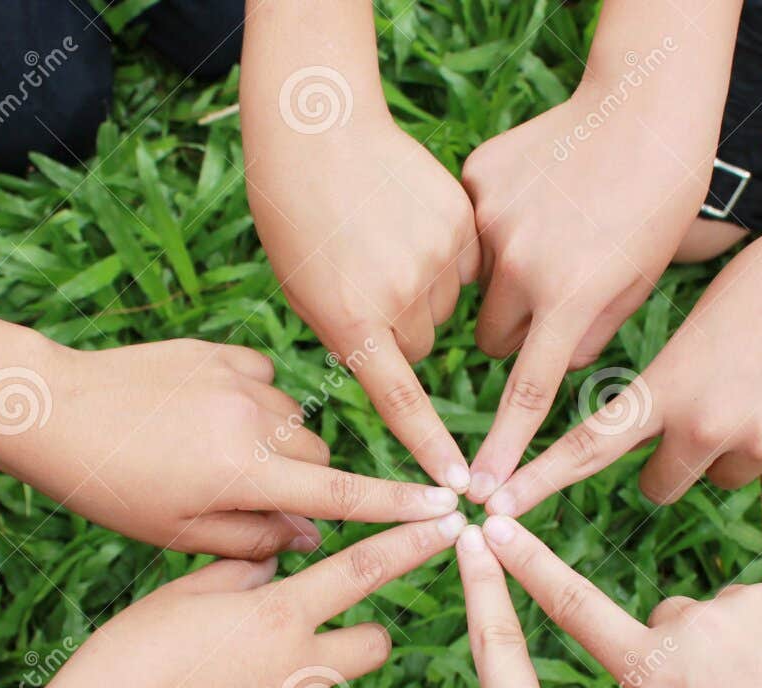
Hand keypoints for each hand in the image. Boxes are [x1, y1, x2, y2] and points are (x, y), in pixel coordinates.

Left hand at [0, 337, 458, 556]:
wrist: (51, 407)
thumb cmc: (109, 485)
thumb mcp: (176, 535)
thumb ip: (254, 540)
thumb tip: (309, 538)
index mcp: (243, 472)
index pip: (340, 495)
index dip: (396, 507)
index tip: (445, 510)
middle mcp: (253, 420)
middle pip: (317, 457)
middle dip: (301, 482)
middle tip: (246, 501)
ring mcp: (238, 379)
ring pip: (292, 421)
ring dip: (275, 445)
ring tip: (210, 456)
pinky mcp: (221, 351)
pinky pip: (265, 381)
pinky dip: (253, 403)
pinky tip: (206, 414)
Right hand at [25, 515, 464, 687]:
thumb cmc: (129, 656)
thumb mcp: (184, 594)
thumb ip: (244, 573)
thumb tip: (276, 561)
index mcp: (278, 615)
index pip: (363, 569)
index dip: (410, 544)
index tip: (449, 524)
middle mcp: (301, 669)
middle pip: (374, 646)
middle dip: (357, 638)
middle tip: (308, 639)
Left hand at [246, 104, 478, 490]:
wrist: (318, 129)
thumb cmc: (295, 218)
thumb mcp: (303, 291)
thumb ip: (349, 338)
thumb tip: (395, 369)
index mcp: (349, 317)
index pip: (399, 400)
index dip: (430, 446)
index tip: (459, 485)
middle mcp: (398, 293)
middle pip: (420, 348)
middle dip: (401, 332)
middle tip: (367, 286)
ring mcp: (434, 256)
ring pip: (443, 310)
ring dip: (422, 294)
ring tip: (384, 248)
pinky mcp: (460, 223)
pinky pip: (466, 268)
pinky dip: (445, 259)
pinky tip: (411, 228)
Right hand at [462, 73, 718, 497]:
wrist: (645, 105)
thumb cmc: (661, 199)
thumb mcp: (640, 280)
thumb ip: (591, 334)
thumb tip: (551, 366)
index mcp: (570, 294)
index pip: (526, 390)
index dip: (504, 445)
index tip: (481, 487)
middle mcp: (520, 261)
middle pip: (491, 337)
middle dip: (516, 332)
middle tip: (557, 298)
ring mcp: (491, 217)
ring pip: (478, 283)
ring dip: (505, 278)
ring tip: (554, 238)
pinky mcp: (477, 179)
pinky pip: (473, 226)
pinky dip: (498, 224)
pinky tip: (542, 197)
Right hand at [481, 515, 761, 687]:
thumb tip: (682, 671)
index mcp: (654, 677)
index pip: (576, 609)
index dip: (532, 567)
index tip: (495, 527)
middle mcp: (690, 627)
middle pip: (674, 622)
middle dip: (698, 652)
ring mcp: (749, 600)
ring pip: (737, 615)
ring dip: (758, 647)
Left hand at [485, 216, 761, 516]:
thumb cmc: (753, 296)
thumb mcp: (684, 336)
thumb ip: (659, 397)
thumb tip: (651, 459)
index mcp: (664, 387)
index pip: (587, 447)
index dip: (539, 481)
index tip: (493, 508)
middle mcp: (707, 422)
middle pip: (661, 485)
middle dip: (675, 460)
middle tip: (709, 406)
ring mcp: (761, 442)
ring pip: (725, 480)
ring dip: (737, 450)